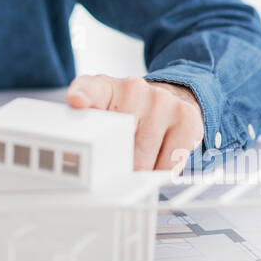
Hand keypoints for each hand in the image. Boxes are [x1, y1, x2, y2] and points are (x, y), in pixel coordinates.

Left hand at [66, 74, 203, 170]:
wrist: (172, 96)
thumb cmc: (131, 110)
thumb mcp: (102, 110)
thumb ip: (84, 127)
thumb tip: (74, 158)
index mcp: (105, 87)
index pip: (90, 88)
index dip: (83, 95)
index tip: (76, 101)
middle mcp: (134, 89)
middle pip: (118, 144)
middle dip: (114, 167)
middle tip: (114, 168)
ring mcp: (163, 102)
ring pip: (145, 159)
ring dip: (139, 172)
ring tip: (138, 160)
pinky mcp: (187, 118)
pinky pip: (170, 163)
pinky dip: (161, 171)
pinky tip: (158, 159)